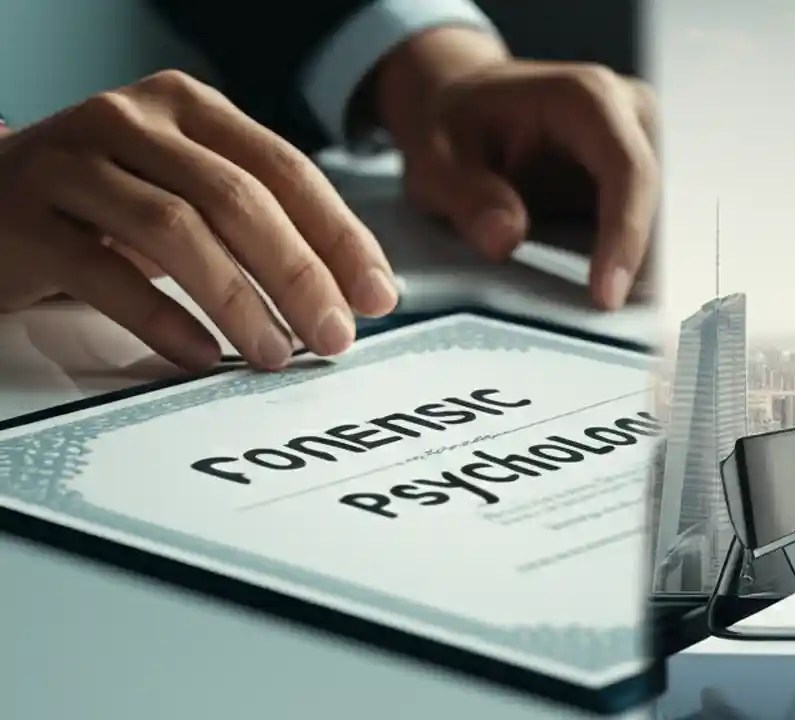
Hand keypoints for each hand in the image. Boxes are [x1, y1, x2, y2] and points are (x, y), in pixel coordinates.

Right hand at [0, 71, 399, 371]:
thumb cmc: (101, 203)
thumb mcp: (183, 190)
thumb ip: (257, 220)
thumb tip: (349, 288)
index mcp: (186, 106)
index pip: (285, 168)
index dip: (339, 236)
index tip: (377, 294)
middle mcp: (129, 120)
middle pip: (238, 198)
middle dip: (300, 274)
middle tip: (336, 335)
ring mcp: (70, 164)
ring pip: (176, 230)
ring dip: (239, 301)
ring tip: (275, 353)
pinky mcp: (21, 218)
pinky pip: (104, 272)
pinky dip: (161, 318)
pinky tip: (198, 354)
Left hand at [376, 28, 659, 309]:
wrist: (463, 105)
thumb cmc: (454, 126)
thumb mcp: (435, 158)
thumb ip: (465, 196)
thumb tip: (506, 240)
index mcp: (587, 99)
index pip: (627, 169)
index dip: (624, 235)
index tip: (607, 296)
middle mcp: (630, 116)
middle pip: (662, 200)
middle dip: (654, 264)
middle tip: (646, 333)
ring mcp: (642, 147)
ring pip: (668, 220)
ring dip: (655, 272)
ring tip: (645, 333)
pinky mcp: (639, 181)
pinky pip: (653, 230)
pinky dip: (642, 270)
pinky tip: (631, 312)